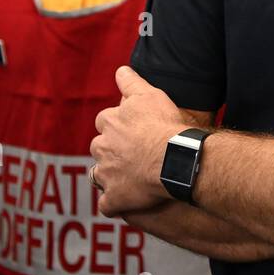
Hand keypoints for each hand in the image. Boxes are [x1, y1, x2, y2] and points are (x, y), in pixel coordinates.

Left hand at [91, 66, 186, 216]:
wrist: (173, 158)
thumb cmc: (163, 124)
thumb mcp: (148, 94)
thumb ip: (130, 81)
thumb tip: (120, 69)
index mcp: (108, 122)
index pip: (105, 121)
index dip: (119, 126)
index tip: (133, 130)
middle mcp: (102, 147)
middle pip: (100, 148)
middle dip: (112, 151)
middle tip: (135, 153)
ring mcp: (106, 174)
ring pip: (100, 175)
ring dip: (111, 176)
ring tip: (132, 177)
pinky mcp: (114, 198)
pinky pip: (108, 204)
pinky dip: (115, 203)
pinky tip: (127, 202)